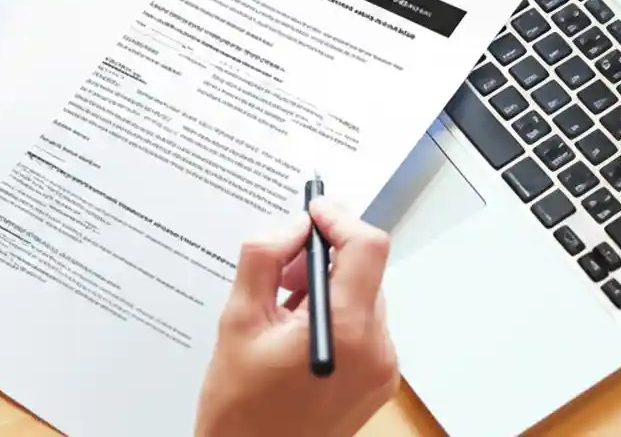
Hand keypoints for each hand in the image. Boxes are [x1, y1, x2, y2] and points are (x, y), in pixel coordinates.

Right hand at [196, 199, 398, 436]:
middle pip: (366, 269)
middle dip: (325, 256)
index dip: (338, 219)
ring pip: (365, 295)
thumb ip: (265, 259)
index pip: (367, 246)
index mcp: (347, 330)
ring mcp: (382, 367)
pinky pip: (365, 325)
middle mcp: (377, 348)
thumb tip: (293, 225)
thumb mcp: (238, 320)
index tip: (312, 211)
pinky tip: (297, 332)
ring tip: (283, 308)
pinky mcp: (378, 380)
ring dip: (329, 286)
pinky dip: (336, 314)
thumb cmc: (240, 409)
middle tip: (282, 268)